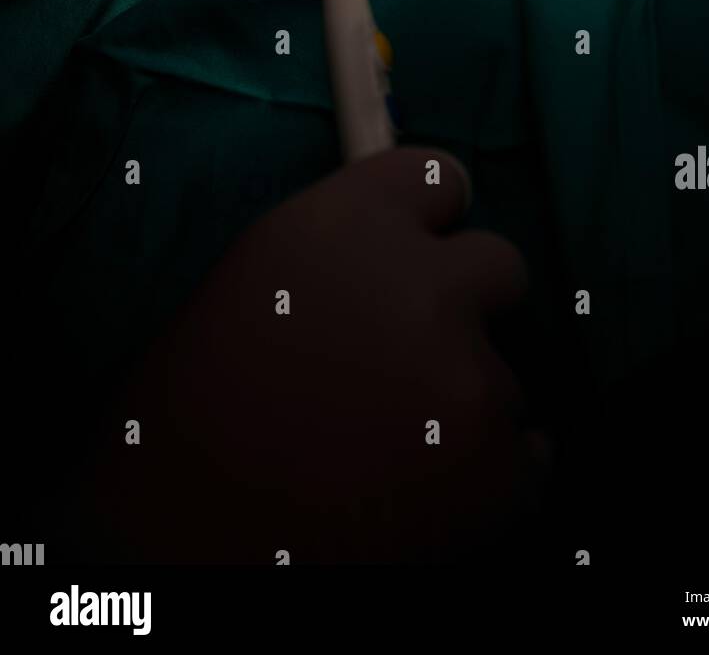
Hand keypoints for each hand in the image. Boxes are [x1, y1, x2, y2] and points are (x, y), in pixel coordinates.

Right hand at [81, 148, 547, 562]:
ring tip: (383, 448)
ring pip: (505, 373)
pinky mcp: (497, 464)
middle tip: (410, 358)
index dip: (430, 223)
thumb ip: (343, 246)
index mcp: (348, 223)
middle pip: (498, 264)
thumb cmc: (190, 411)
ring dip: (462, 404)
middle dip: (466, 306)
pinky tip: (416, 492)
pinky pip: (527, 453)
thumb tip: (414, 239)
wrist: (172, 539)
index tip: (423, 251)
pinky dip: (486, 476)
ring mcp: (468, 375)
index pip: (437, 178)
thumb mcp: (255, 279)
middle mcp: (421, 283)